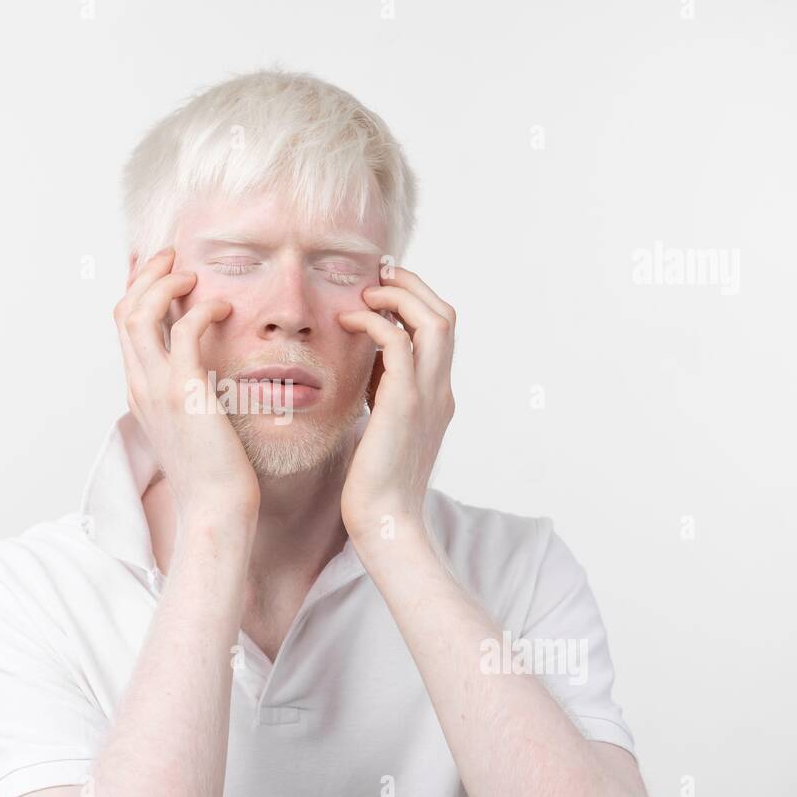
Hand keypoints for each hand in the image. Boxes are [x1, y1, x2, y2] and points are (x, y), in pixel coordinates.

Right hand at [114, 246, 260, 520]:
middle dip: (145, 274)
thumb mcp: (192, 426)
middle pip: (123, 312)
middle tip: (173, 256)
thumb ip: (189, 394)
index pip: (124, 327)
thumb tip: (205, 371)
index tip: (162, 270)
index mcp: (139, 392)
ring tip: (190, 273)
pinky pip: (184, 331)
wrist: (215, 510)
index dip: (138, 290)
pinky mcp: (185, 393)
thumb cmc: (214, 474)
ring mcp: (157, 389)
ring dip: (162, 284)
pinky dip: (201, 309)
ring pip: (138, 315)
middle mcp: (140, 387)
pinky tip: (223, 308)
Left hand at [336, 265, 455, 540]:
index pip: (439, 332)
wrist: (385, 521)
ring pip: (434, 321)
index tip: (382, 289)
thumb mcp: (381, 428)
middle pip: (445, 315)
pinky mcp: (404, 404)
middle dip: (413, 286)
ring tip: (368, 292)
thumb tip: (362, 369)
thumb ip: (381, 396)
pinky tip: (350, 322)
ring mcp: (428, 396)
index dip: (415, 302)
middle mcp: (440, 391)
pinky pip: (399, 344)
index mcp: (437, 396)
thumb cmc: (374, 484)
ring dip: (401, 296)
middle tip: (378, 274)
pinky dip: (377, 323)